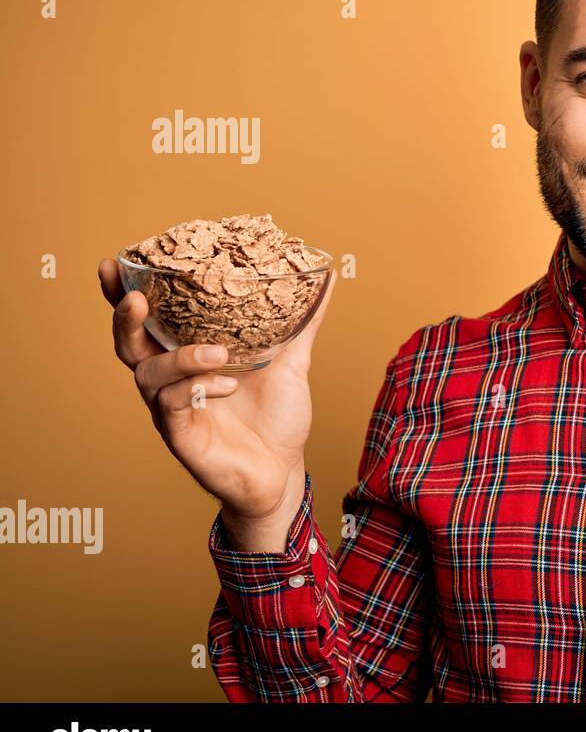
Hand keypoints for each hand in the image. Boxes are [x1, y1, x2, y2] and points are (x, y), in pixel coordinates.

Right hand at [98, 259, 334, 545]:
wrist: (284, 468)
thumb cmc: (278, 415)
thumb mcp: (293, 359)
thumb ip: (304, 320)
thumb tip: (326, 277)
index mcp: (188, 353)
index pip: (149, 318)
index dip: (124, 291)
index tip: (113, 263)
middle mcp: (171, 378)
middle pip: (129, 342)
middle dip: (125, 316)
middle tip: (137, 297)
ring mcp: (170, 407)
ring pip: (149, 373)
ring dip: (180, 357)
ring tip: (216, 352)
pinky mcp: (179, 434)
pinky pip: (171, 406)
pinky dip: (196, 389)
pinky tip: (225, 385)